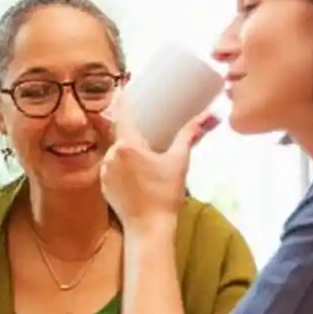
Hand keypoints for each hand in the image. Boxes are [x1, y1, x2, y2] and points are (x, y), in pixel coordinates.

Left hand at [99, 96, 217, 232]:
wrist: (149, 227)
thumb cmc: (165, 194)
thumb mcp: (179, 161)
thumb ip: (190, 135)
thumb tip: (209, 115)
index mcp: (128, 146)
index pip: (122, 113)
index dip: (123, 98)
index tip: (126, 85)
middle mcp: (111, 155)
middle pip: (121, 134)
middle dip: (133, 130)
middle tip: (147, 125)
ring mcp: (105, 171)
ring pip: (116, 151)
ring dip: (128, 149)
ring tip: (144, 151)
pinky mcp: (103, 184)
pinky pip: (112, 167)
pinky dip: (122, 165)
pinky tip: (135, 170)